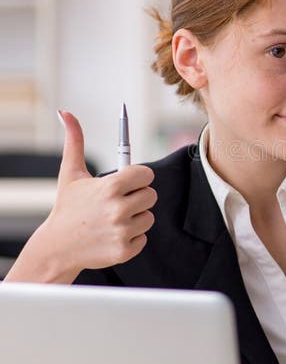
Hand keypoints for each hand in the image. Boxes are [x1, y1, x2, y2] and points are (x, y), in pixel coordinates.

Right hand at [7, 111, 156, 283]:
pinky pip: (143, 237)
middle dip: (137, 197)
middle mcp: (118, 209)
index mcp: (110, 187)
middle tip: (118, 202)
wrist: (57, 247)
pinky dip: (132, 237)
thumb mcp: (70, 174)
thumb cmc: (67, 207)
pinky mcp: (124, 250)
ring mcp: (122, 231)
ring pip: (149, 217)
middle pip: (151, 195)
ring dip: (135, 217)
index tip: (128, 182)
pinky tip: (112, 235)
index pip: (146, 175)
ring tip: (113, 219)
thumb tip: (66, 113)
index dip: (138, 178)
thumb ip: (75, 141)